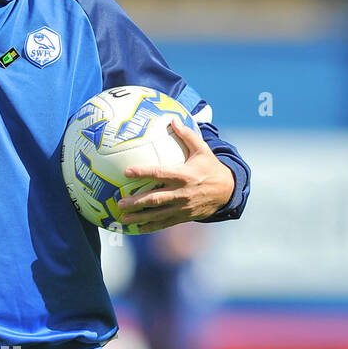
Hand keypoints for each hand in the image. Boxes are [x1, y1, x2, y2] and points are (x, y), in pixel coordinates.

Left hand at [116, 117, 234, 231]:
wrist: (227, 191)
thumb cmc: (210, 168)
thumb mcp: (202, 150)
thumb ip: (187, 135)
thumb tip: (173, 119)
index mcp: (184, 175)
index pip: (160, 173)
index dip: (143, 172)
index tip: (127, 172)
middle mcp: (182, 193)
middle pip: (155, 198)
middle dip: (137, 202)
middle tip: (120, 202)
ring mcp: (182, 207)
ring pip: (158, 214)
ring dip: (139, 217)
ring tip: (123, 218)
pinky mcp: (184, 217)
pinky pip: (165, 223)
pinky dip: (151, 227)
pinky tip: (137, 229)